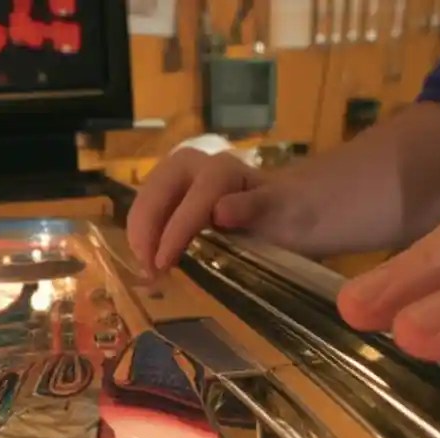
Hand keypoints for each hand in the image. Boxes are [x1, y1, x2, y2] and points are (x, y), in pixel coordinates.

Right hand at [127, 149, 316, 276]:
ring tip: (143, 265)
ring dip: (140, 230)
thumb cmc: (293, 215)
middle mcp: (199, 167)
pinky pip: (153, 208)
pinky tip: (146, 256)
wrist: (298, 211)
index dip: (175, 230)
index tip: (164, 263)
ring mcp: (186, 181)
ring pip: (150, 196)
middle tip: (147, 267)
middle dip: (147, 227)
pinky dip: (144, 231)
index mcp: (224, 171)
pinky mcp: (179, 198)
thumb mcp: (286, 213)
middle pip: (159, 189)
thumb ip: (254, 207)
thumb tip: (220, 211)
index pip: (194, 199)